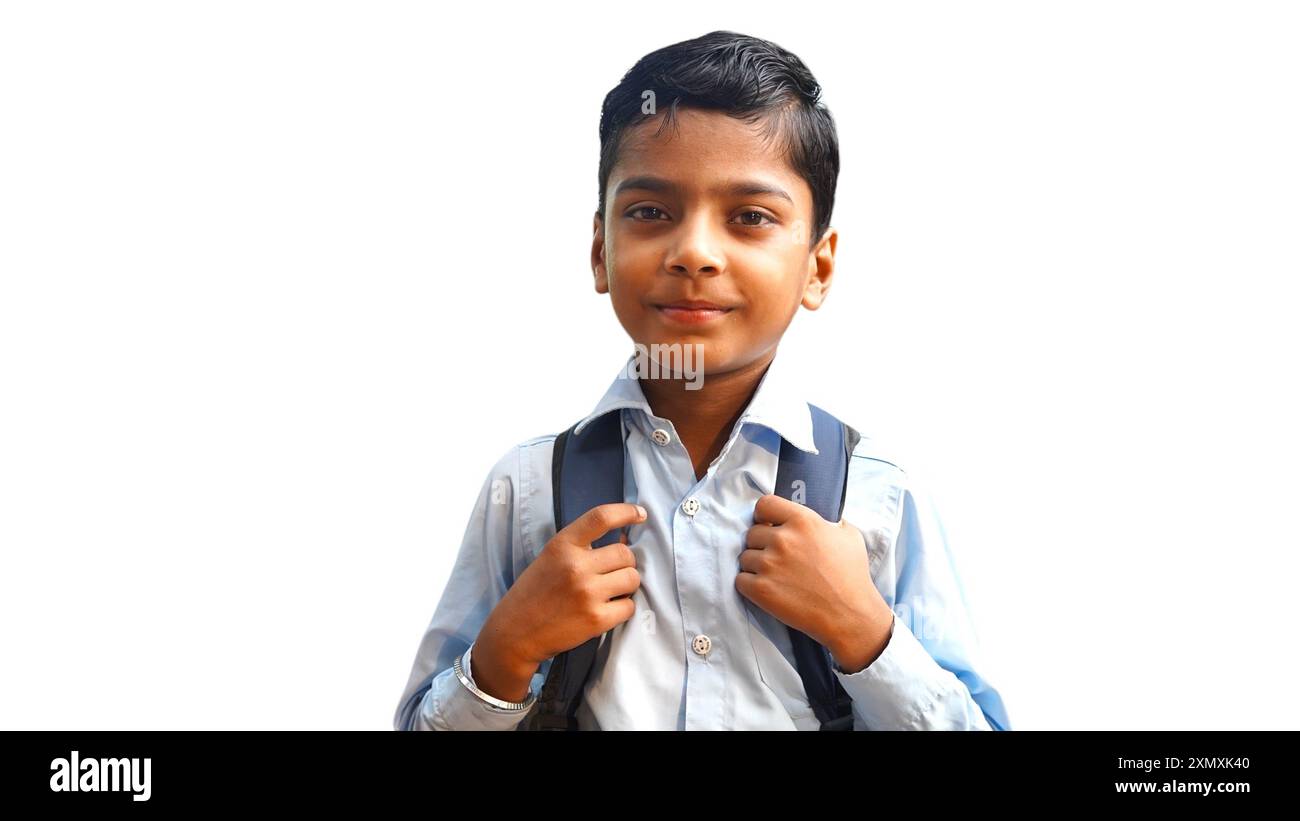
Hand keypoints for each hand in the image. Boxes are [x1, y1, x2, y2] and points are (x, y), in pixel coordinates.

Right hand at [479, 502, 645, 670]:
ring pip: (632, 579)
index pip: (601, 517)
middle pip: (626, 554)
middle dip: (624, 563)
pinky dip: (622, 608)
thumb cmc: (535, 593)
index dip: (626, 512)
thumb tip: (627, 541)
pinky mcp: (596, 619)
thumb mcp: (553, 559)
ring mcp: (587, 593)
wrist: (515, 632)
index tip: (640, 513)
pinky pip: (629, 606)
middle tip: (610, 573)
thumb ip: (584, 547)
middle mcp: (576, 566)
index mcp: (562, 545)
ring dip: (626, 585)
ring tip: (608, 592)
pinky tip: (605, 610)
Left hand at [736, 494, 893, 672]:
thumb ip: (827, 521)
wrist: (849, 615)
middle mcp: (783, 539)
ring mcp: (769, 564)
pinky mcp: (761, 589)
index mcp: (803, 521)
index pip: (765, 504)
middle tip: (777, 558)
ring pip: (745, 557)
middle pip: (752, 533)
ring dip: (755, 566)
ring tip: (776, 576)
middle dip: (761, 544)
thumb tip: (818, 516)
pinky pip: (740, 580)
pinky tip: (768, 588)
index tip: (767, 524)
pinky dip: (750, 585)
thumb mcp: (848, 535)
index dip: (764, 515)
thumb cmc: (852, 576)